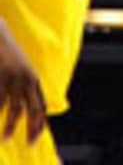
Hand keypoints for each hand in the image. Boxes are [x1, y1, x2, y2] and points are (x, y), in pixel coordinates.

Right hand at [0, 24, 45, 144]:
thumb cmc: (5, 56)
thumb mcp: (18, 71)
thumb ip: (22, 87)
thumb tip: (23, 107)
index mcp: (33, 79)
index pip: (41, 104)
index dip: (40, 122)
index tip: (37, 137)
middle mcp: (27, 80)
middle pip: (35, 108)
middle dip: (33, 128)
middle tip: (31, 143)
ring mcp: (14, 80)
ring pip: (15, 109)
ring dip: (11, 126)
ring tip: (6, 139)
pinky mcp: (1, 79)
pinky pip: (0, 102)